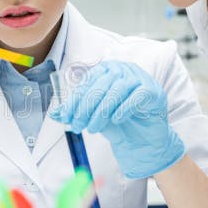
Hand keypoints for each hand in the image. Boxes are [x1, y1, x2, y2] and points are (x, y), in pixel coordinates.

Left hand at [49, 61, 184, 178]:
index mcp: (107, 70)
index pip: (87, 82)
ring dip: (102, 111)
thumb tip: (54, 113)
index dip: (74, 100)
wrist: (143, 138)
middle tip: (77, 126)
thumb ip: (75, 112)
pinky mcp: (153, 91)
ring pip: (116, 91)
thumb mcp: (93, 116)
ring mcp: (140, 78)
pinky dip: (123, 109)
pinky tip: (115, 120)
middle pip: (100, 85)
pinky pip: (136, 97)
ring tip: (94, 128)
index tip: (66, 117)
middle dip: (85, 108)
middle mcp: (123, 69)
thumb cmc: (118, 122)